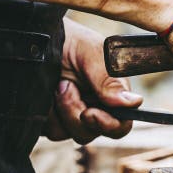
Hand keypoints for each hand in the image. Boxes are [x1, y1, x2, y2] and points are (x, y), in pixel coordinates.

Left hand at [43, 19, 142, 143]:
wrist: (38, 39)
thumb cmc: (70, 41)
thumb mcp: (92, 54)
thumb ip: (110, 80)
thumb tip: (134, 102)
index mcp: (113, 95)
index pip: (121, 124)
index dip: (110, 125)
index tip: (90, 113)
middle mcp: (96, 108)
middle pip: (94, 132)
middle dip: (77, 114)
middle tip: (66, 87)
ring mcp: (73, 116)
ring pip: (71, 133)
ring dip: (61, 110)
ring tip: (57, 84)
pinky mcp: (52, 120)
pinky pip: (51, 130)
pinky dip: (46, 113)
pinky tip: (46, 93)